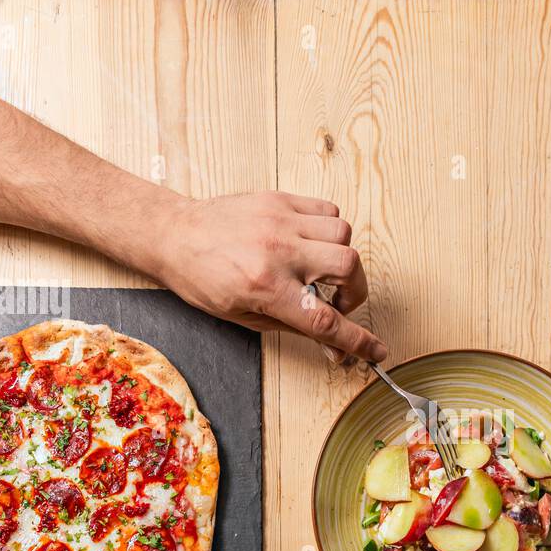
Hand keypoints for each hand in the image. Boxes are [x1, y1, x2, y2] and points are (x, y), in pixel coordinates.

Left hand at [153, 191, 383, 362]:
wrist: (174, 235)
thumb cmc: (203, 279)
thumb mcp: (245, 316)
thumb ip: (294, 327)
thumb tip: (333, 346)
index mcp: (265, 287)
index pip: (325, 320)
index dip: (357, 340)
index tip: (376, 350)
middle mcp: (278, 251)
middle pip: (349, 267)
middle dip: (353, 292)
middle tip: (336, 301)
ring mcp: (281, 221)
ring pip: (343, 234)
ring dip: (341, 257)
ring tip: (320, 268)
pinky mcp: (280, 200)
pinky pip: (328, 211)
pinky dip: (329, 230)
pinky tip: (311, 243)